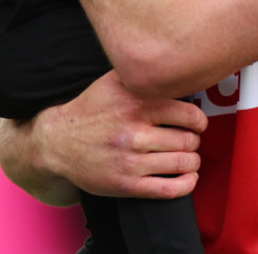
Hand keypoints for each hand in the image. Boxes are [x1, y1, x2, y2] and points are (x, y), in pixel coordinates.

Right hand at [0, 71, 206, 203]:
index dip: (199, 119)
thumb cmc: (90, 109)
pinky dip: (186, 184)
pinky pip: (168, 189)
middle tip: (191, 139)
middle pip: (188, 140)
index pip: (187, 113)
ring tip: (189, 156)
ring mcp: (131, 160)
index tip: (198, 122)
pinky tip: (189, 177)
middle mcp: (135, 131)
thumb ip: (141, 75)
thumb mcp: (112, 81)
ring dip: (192, 160)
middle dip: (195, 140)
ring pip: (182, 163)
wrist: (58, 143)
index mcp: (135, 103)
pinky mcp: (126, 184)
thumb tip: (173, 68)